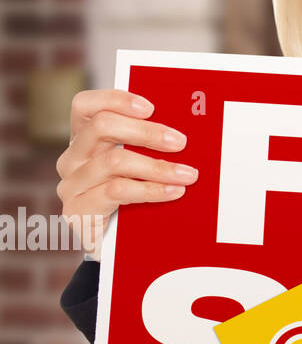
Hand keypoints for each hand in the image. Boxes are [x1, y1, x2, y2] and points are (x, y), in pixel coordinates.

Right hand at [56, 90, 195, 259]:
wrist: (116, 243)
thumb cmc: (133, 193)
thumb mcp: (139, 162)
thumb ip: (149, 142)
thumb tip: (185, 126)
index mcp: (85, 137)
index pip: (85, 106)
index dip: (115, 100)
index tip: (151, 107)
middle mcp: (72, 157)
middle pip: (102, 127)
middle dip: (147, 132)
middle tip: (181, 141)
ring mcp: (72, 184)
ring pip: (114, 161)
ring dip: (157, 167)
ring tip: (187, 174)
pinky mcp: (77, 210)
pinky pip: (116, 192)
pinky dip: (151, 189)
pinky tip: (173, 191)